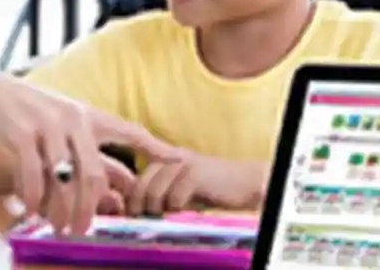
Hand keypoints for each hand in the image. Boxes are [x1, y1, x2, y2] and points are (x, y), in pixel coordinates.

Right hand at [0, 72, 182, 235]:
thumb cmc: (28, 114)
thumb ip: (86, 151)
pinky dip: (33, 198)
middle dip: (88, 209)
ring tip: (56, 227)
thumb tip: (114, 187)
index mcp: (87, 116)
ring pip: (64, 180)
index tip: (179, 160)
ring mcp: (48, 124)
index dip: (155, 147)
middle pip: (92, 174)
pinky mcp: (23, 132)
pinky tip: (30, 209)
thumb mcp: (62, 123)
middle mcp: (73, 118)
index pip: (129, 131)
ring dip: (59, 210)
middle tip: (81, 231)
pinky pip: (33, 175)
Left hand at [127, 154, 267, 216]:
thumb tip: (138, 212)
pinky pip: (174, 198)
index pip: (137, 179)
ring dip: (158, 211)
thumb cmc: (213, 191)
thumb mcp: (182, 190)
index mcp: (164, 158)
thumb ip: (161, 194)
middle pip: (141, 185)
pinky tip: (185, 214)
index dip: (133, 200)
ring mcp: (182, 163)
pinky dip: (177, 211)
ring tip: (167, 220)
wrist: (245, 183)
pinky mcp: (195, 173)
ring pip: (154, 192)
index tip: (135, 217)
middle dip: (141, 208)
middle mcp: (170, 157)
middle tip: (148, 222)